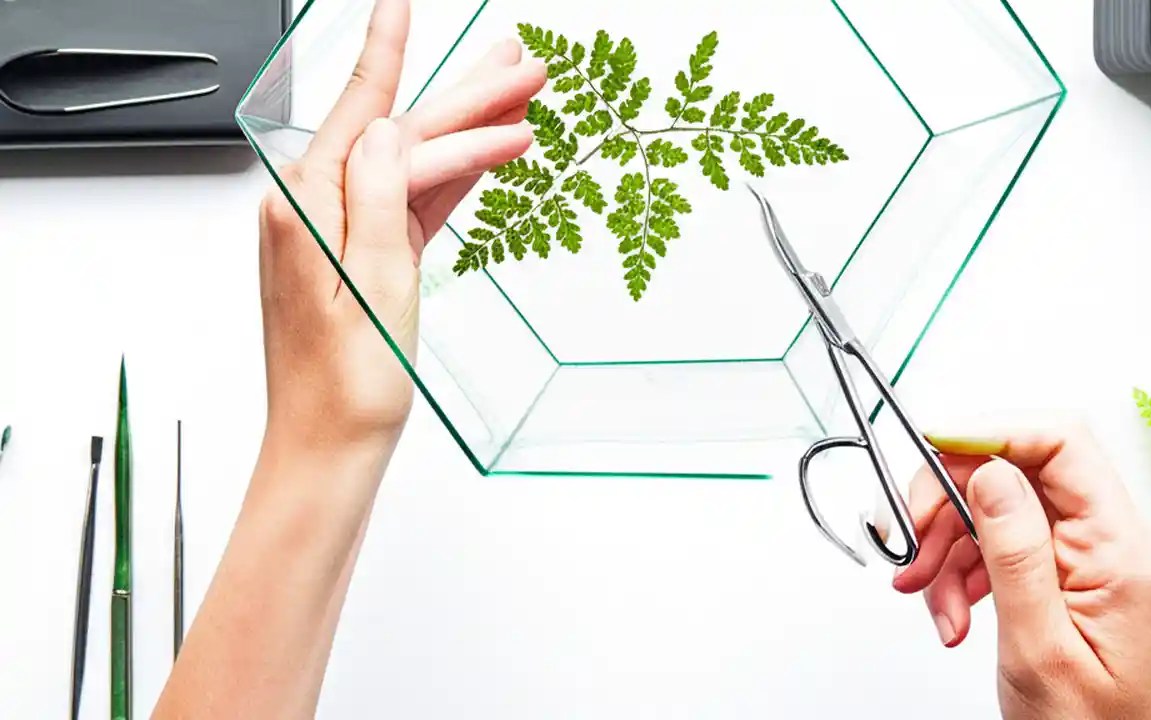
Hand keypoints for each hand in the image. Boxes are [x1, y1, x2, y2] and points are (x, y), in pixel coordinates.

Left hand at [257, 0, 545, 452]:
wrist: (330, 451)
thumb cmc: (344, 389)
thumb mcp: (372, 284)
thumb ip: (381, 198)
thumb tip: (394, 132)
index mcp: (304, 209)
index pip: (367, 116)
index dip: (392, 56)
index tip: (401, 4)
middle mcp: (314, 211)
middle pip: (399, 133)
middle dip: (464, 96)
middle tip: (523, 64)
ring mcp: (341, 234)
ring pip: (414, 165)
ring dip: (469, 131)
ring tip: (520, 98)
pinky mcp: (366, 259)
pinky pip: (412, 203)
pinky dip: (453, 178)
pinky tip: (488, 152)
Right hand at [893, 427, 1150, 718]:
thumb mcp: (1040, 647)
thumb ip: (1015, 553)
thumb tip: (990, 470)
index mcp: (1122, 551)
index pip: (1060, 444)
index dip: (989, 432)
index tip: (929, 445)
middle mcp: (1113, 544)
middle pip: (1017, 473)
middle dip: (950, 501)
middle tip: (909, 540)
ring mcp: (1091, 560)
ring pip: (998, 510)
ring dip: (947, 547)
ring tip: (927, 598)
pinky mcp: (1070, 578)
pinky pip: (1002, 546)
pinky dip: (961, 572)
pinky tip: (949, 611)